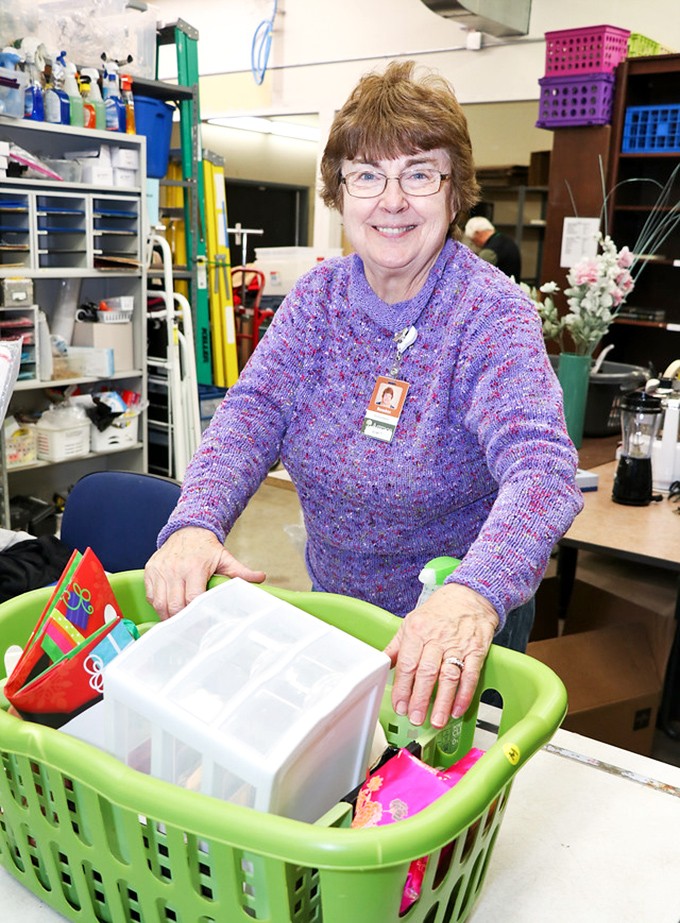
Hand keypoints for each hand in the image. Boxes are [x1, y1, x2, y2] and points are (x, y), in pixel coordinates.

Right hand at [144, 526, 265, 619]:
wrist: (187, 530)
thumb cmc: (206, 548)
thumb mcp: (225, 558)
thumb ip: (241, 571)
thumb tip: (260, 578)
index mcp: (194, 568)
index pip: (192, 598)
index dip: (196, 614)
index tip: (202, 623)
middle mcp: (175, 569)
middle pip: (174, 605)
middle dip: (181, 620)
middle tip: (189, 629)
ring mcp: (160, 570)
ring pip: (159, 603)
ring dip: (167, 616)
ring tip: (177, 622)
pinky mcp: (150, 571)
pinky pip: (150, 595)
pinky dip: (157, 605)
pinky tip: (167, 608)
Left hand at [384, 583, 498, 727]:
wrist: (470, 594)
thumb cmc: (439, 610)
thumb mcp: (412, 621)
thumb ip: (397, 646)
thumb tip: (381, 663)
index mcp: (417, 631)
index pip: (407, 664)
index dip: (402, 688)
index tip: (400, 705)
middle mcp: (437, 639)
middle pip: (426, 672)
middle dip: (420, 699)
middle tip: (415, 718)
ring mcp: (458, 645)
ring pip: (448, 677)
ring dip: (442, 702)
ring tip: (437, 720)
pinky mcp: (476, 650)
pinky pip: (470, 675)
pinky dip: (465, 694)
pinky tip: (458, 709)